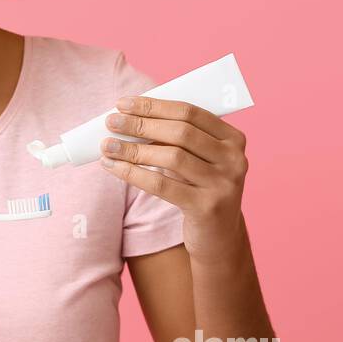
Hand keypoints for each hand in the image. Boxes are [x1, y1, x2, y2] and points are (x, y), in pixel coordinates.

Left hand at [98, 96, 248, 263]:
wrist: (219, 238)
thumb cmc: (200, 190)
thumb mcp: (198, 161)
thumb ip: (177, 139)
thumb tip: (130, 118)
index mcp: (233, 138)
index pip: (190, 112)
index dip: (154, 106)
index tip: (123, 103)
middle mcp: (234, 159)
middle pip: (181, 133)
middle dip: (141, 124)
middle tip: (111, 122)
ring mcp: (224, 184)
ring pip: (171, 157)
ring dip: (133, 149)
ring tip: (108, 146)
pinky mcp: (207, 207)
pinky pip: (162, 185)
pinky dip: (133, 173)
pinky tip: (113, 167)